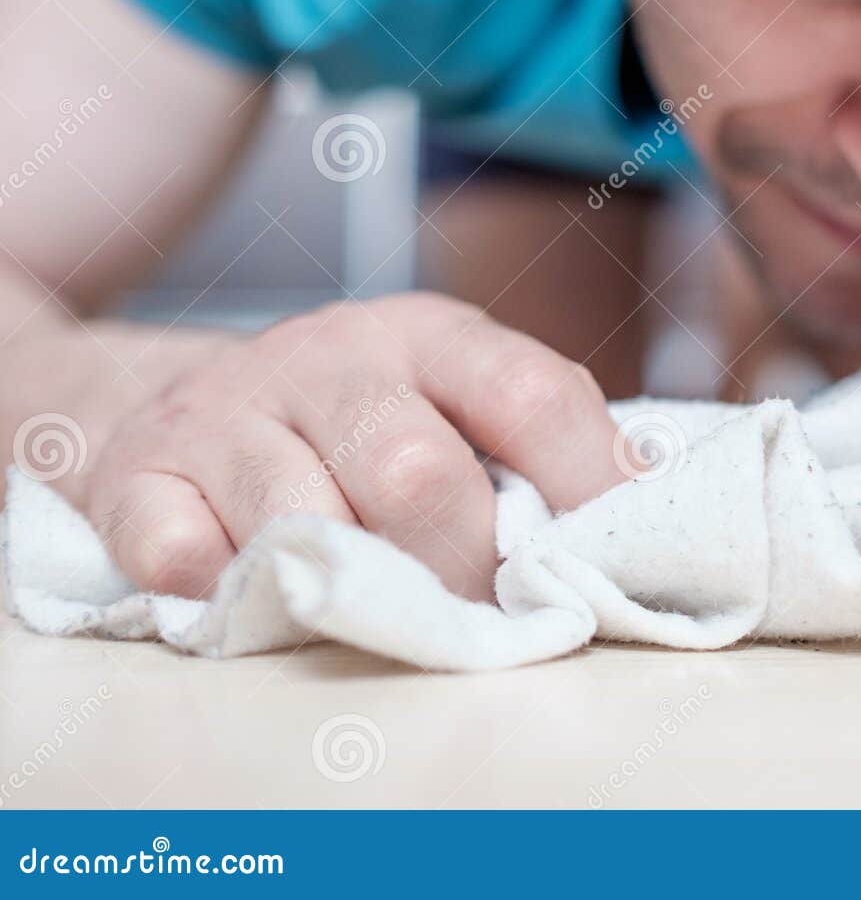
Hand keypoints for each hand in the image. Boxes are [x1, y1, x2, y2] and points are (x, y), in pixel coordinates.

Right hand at [68, 293, 624, 600]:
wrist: (166, 400)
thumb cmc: (351, 425)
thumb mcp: (447, 403)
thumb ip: (529, 454)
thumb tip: (631, 536)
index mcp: (432, 335)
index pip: (532, 393)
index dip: (585, 484)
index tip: (607, 564)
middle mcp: (331, 354)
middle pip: (420, 474)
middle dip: (461, 568)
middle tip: (479, 618)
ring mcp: (227, 406)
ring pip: (306, 519)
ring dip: (351, 589)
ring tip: (376, 610)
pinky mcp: (136, 470)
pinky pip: (182, 553)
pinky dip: (230, 595)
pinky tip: (258, 595)